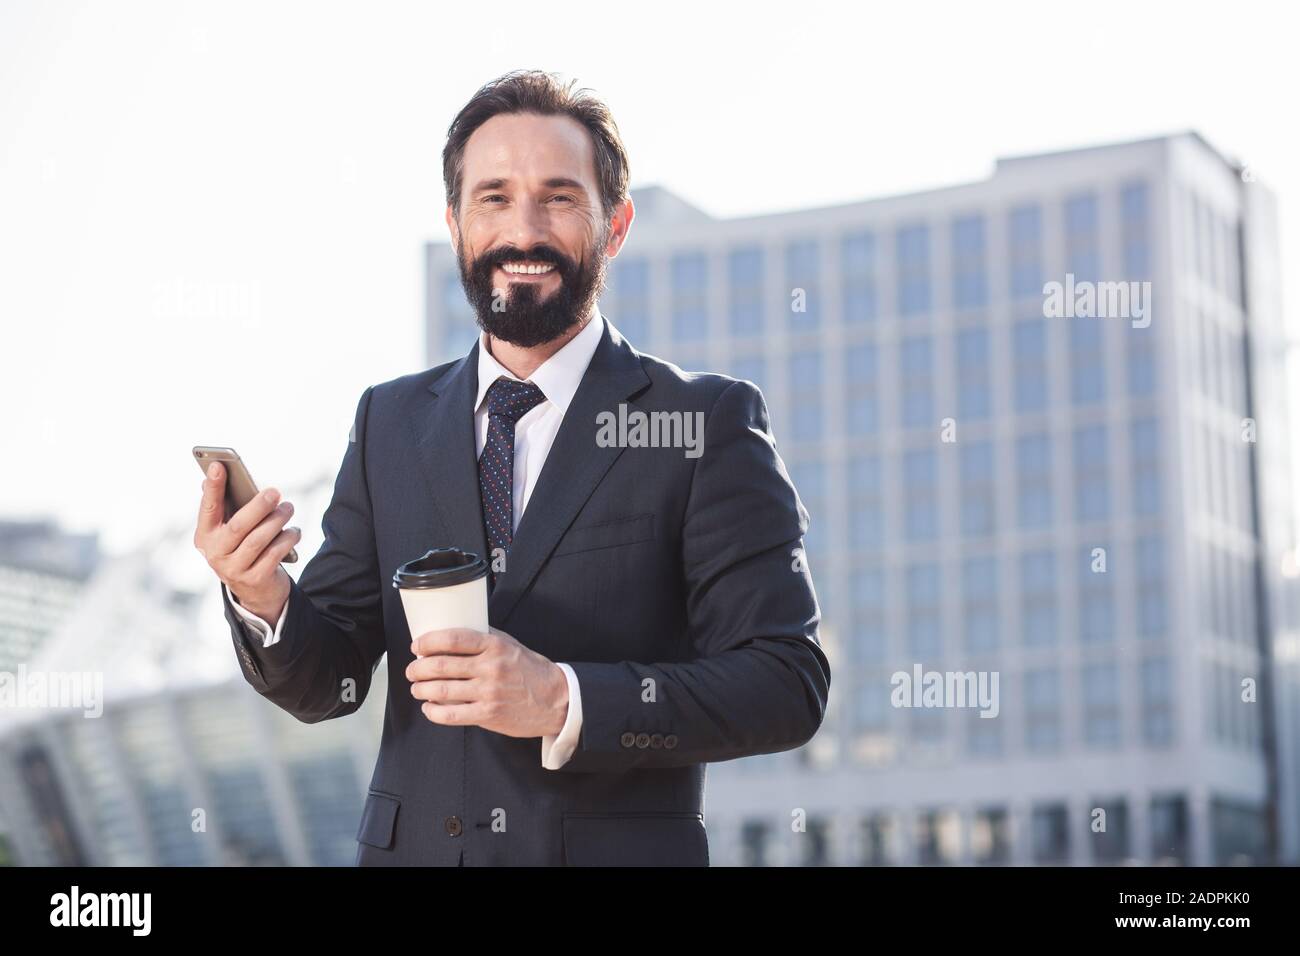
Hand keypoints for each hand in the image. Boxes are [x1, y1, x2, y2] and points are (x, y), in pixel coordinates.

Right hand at [194, 460, 299, 622]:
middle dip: (258, 506)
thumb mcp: (231, 530)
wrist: (256, 590)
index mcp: (205, 536)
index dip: (213, 487)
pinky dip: (287, 539)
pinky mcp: (255, 579)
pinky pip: (274, 554)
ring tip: (288, 508)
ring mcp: (234, 569)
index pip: (208, 508)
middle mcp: (215, 554)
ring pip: (258, 540)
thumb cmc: (243, 547)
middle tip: (275, 491)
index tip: (218, 464)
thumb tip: (218, 473)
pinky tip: (295, 531)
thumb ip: (226, 505)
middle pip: (238, 526)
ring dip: (277, 521)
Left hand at [406, 627, 568, 737]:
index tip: (417, 646)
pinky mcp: (488, 715)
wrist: (556, 699)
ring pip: (441, 691)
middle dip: (418, 668)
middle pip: (441, 665)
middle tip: (412, 670)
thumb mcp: (511, 645)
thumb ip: (485, 638)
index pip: (453, 639)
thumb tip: (455, 632)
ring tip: (417, 688)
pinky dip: (433, 712)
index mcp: (495, 646)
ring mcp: (489, 692)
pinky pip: (451, 715)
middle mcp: (491, 668)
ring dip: (421, 689)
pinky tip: (429, 708)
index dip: (428, 642)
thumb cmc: (531, 671)